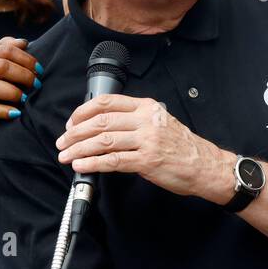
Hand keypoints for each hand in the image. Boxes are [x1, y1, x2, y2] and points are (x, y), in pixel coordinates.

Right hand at [0, 37, 39, 127]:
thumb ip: (4, 51)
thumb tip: (24, 42)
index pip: (6, 50)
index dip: (26, 59)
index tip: (39, 70)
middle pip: (2, 66)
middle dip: (24, 75)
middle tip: (36, 84)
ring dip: (14, 92)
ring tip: (25, 98)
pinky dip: (3, 111)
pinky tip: (16, 113)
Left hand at [55, 94, 233, 201]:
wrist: (205, 165)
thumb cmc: (182, 146)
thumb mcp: (160, 121)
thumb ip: (135, 119)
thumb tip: (101, 126)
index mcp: (146, 107)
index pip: (107, 102)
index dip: (83, 111)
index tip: (71, 123)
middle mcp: (146, 120)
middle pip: (101, 121)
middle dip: (75, 132)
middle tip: (62, 142)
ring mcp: (147, 140)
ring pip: (103, 141)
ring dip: (79, 149)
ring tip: (66, 156)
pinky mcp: (147, 160)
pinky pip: (113, 161)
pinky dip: (93, 163)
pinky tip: (82, 166)